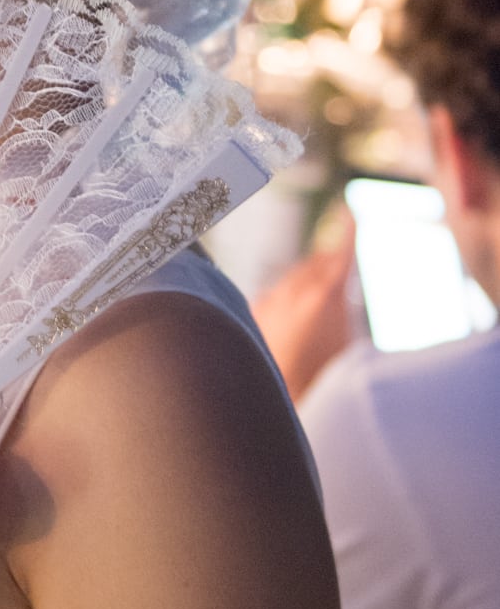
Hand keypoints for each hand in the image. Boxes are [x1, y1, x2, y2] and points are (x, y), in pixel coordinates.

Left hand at [251, 215, 356, 402]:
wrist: (285, 397)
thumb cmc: (326, 376)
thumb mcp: (348, 338)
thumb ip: (341, 307)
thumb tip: (339, 294)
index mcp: (327, 294)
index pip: (342, 252)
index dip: (348, 230)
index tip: (350, 211)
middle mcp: (297, 290)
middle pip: (316, 263)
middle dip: (328, 260)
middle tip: (339, 255)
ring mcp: (273, 299)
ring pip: (293, 278)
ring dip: (306, 280)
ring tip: (318, 292)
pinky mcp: (257, 311)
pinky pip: (275, 293)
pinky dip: (287, 296)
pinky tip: (292, 308)